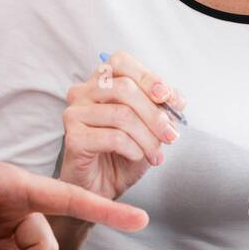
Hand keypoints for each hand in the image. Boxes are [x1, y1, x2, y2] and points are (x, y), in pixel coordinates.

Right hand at [59, 49, 186, 201]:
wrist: (102, 188)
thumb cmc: (124, 153)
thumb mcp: (150, 126)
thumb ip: (162, 106)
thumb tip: (175, 98)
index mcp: (100, 82)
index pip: (121, 61)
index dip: (148, 77)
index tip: (167, 98)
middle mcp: (82, 92)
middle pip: (125, 88)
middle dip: (155, 114)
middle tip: (171, 136)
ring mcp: (74, 114)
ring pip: (121, 114)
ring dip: (147, 137)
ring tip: (155, 154)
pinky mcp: (72, 138)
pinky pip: (113, 137)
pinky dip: (133, 149)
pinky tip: (136, 157)